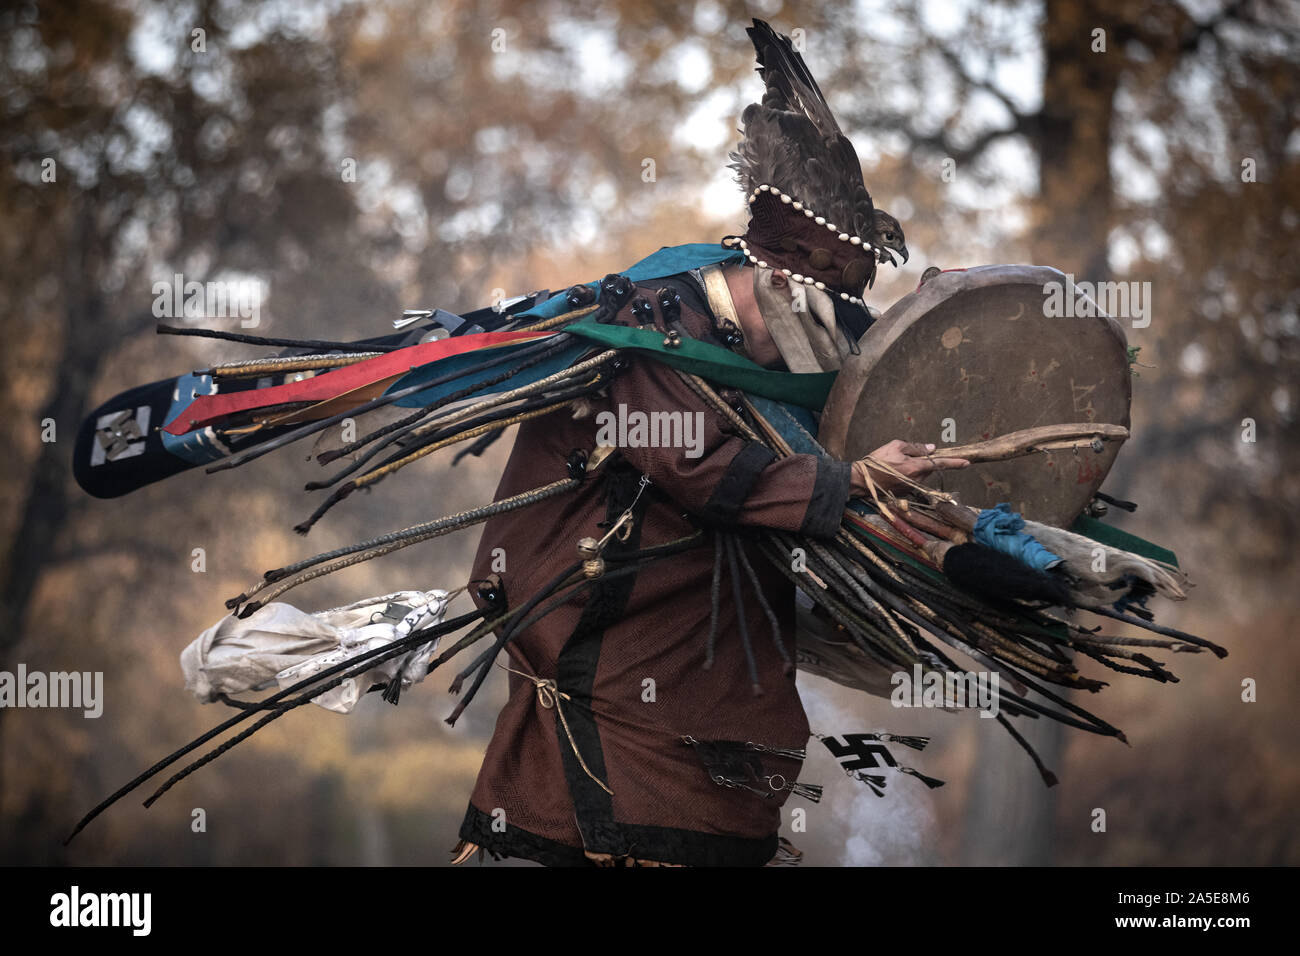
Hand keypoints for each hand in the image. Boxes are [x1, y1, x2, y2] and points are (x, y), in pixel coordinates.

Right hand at [850, 440, 969, 495]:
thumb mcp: (895, 446)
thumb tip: (931, 448)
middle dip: (922, 462)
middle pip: (928, 469)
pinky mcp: (905, 494)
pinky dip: (906, 477)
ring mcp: (911, 488)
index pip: (939, 463)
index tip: (967, 463)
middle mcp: (916, 480)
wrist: (862, 479)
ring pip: (920, 476)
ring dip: (913, 470)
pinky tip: (893, 474)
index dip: (955, 463)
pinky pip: (912, 483)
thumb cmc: (877, 461)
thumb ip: (916, 447)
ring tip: (895, 466)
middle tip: (905, 457)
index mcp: (915, 467)